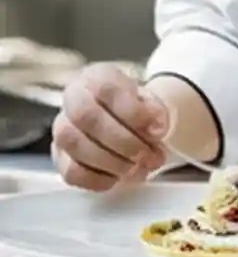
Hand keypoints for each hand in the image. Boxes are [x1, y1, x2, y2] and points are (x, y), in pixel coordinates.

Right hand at [51, 63, 169, 190]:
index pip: (107, 89)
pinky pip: (70, 171)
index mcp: (96, 77)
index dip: (134, 113)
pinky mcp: (60, 156)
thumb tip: (156, 129)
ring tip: (139, 168)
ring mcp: (62, 127)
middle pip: (87, 118)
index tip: (159, 130)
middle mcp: (73, 98)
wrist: (128, 121)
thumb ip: (156, 112)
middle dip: (123, 142)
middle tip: (150, 156)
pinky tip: (119, 178)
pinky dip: (98, 179)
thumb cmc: (137, 109)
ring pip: (74, 144)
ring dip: (112, 161)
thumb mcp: (152, 102)